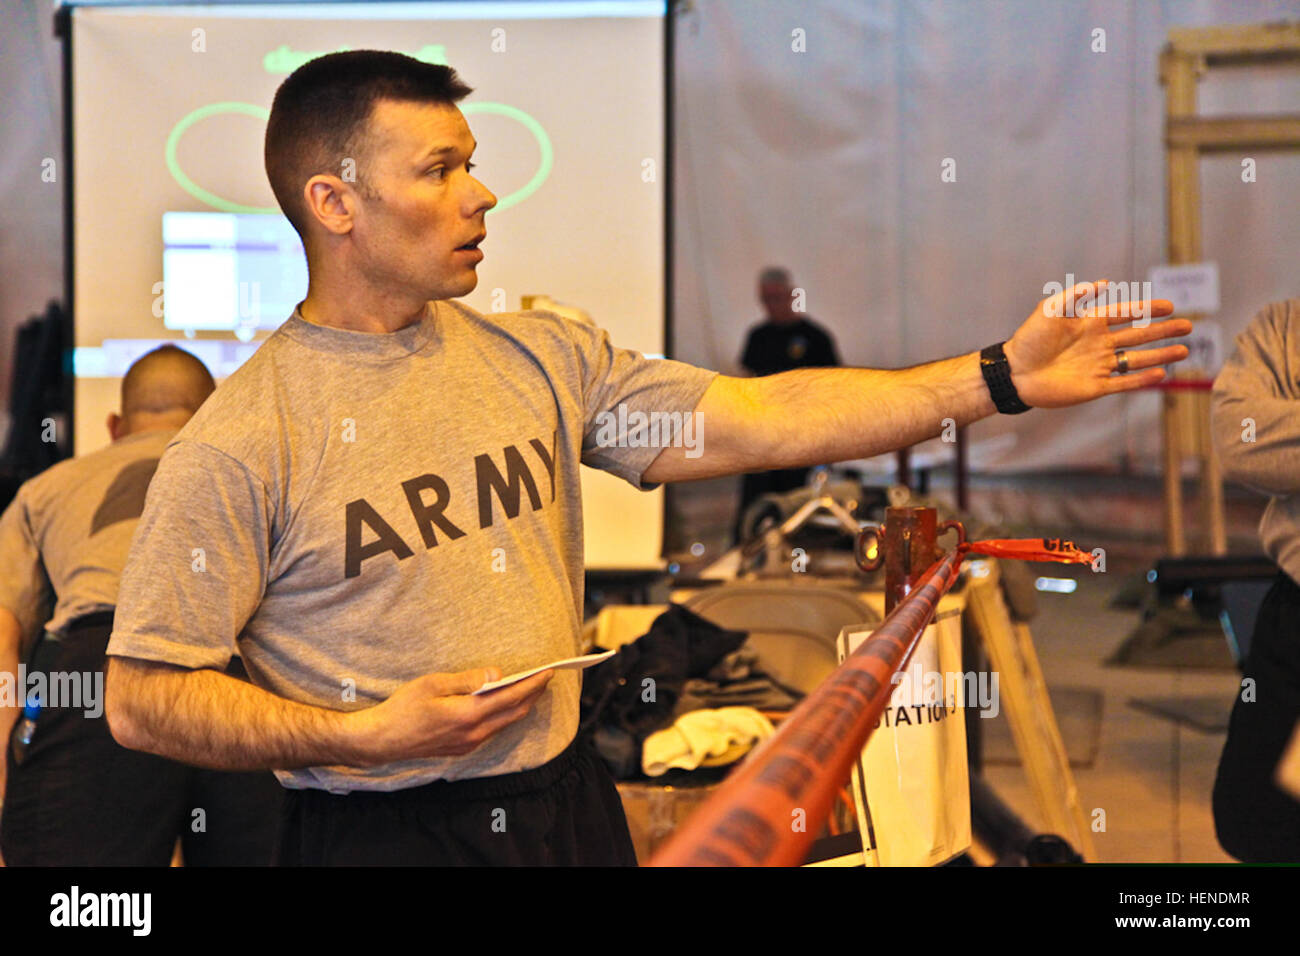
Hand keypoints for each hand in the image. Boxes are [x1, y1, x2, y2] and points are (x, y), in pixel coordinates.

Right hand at [353, 666, 553, 763]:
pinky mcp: (462, 747)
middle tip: (545, 677)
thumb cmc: (403, 708)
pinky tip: (505, 704)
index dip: (532, 684)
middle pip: (514, 712)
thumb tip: (497, 675)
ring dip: (521, 705)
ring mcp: (469, 743)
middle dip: (533, 694)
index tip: (548, 672)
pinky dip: (505, 714)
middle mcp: (474, 733)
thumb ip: (468, 680)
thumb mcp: (433, 684)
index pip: (511, 697)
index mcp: (468, 715)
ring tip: (531, 687)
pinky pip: (493, 730)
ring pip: (505, 723)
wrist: (382, 741)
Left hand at [1004, 279, 1191, 407]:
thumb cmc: (1029, 339)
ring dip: (1160, 355)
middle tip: (1188, 326)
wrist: (1015, 373)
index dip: (1147, 310)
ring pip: (1136, 360)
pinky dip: (1142, 379)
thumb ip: (1075, 296)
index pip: (1126, 314)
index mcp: (1090, 323)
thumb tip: (1104, 283)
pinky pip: (1123, 383)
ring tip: (1184, 350)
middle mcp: (1099, 343)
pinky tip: (1161, 374)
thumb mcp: (1050, 311)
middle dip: (1163, 331)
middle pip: (1138, 336)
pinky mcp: (1095, 386)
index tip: (1170, 306)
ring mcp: (1099, 365)